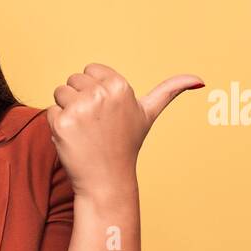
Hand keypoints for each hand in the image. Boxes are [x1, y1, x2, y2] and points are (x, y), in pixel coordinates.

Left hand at [47, 63, 203, 200]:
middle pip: (72, 80)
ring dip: (65, 111)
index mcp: (120, 86)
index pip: (89, 70)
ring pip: (59, 93)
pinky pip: (50, 112)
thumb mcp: (148, 115)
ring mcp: (80, 108)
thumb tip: (199, 80)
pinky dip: (56, 126)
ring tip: (83, 131)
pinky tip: (72, 139)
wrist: (106, 180)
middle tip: (93, 124)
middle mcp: (101, 94)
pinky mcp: (62, 123)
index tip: (104, 111)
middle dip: (78, 99)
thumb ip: (170, 91)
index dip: (93, 90)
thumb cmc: (125, 145)